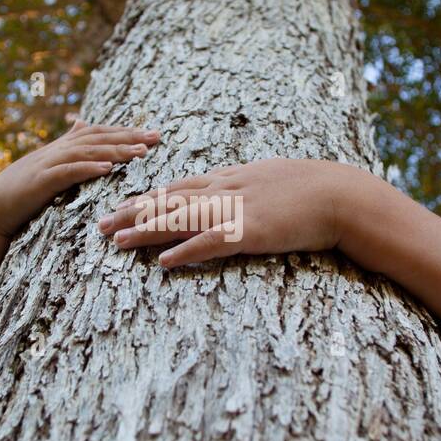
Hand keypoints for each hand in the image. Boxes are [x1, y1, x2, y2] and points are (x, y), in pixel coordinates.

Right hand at [0, 118, 159, 238]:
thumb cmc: (23, 190)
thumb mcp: (49, 164)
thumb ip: (67, 145)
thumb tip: (81, 123)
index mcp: (63, 147)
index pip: (99, 133)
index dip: (126, 131)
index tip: (153, 133)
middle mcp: (58, 150)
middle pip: (98, 138)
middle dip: (129, 136)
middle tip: (156, 137)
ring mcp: (49, 164)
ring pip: (87, 152)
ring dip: (115, 150)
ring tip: (140, 152)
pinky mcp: (42, 181)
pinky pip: (68, 172)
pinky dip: (88, 168)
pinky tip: (107, 168)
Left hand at [98, 158, 344, 265]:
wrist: (342, 195)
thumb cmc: (314, 189)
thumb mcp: (273, 178)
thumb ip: (247, 183)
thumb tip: (230, 187)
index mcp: (231, 178)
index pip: (179, 187)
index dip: (146, 197)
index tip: (120, 205)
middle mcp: (226, 190)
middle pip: (168, 200)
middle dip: (131, 213)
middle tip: (99, 225)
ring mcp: (236, 210)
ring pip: (180, 219)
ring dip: (145, 231)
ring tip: (115, 242)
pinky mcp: (251, 232)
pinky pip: (211, 243)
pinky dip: (185, 253)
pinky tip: (163, 263)